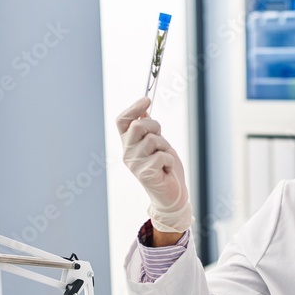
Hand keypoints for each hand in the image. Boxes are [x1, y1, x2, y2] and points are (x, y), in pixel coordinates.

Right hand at [116, 97, 193, 233]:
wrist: (171, 195)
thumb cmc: (165, 169)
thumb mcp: (157, 145)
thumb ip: (148, 130)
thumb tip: (144, 111)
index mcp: (127, 144)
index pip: (122, 121)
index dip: (133, 108)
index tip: (147, 99)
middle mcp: (127, 153)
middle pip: (138, 125)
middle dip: (156, 127)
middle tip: (162, 141)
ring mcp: (134, 164)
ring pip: (153, 139)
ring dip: (165, 147)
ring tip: (164, 159)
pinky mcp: (145, 173)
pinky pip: (162, 155)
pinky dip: (169, 160)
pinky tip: (166, 170)